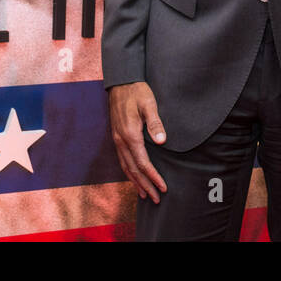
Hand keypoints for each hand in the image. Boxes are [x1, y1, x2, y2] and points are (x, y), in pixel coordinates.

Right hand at [107, 81, 167, 202]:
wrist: (121, 82)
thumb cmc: (137, 92)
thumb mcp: (149, 104)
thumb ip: (155, 123)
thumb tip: (161, 141)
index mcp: (130, 134)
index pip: (143, 162)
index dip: (153, 177)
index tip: (163, 188)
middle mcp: (121, 140)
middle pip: (133, 169)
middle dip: (145, 185)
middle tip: (156, 199)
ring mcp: (117, 139)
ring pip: (126, 167)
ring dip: (136, 182)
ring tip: (145, 194)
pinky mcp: (117, 137)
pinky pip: (122, 160)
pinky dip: (129, 172)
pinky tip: (134, 177)